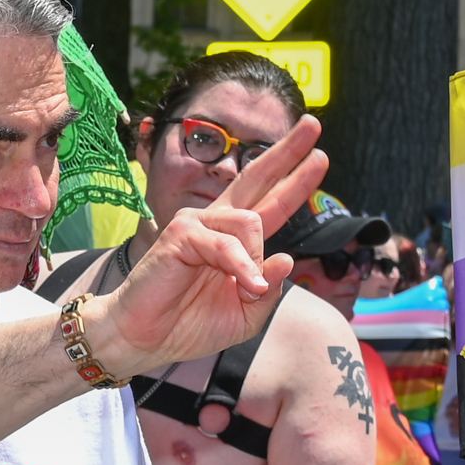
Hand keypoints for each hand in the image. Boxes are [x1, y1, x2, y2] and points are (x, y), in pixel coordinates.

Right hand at [88, 118, 328, 378]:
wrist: (144, 340)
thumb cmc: (188, 326)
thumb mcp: (245, 315)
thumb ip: (269, 290)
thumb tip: (287, 258)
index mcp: (235, 241)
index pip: (270, 203)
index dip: (295, 181)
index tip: (320, 157)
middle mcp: (217, 224)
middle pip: (256, 179)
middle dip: (287, 152)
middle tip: (313, 125)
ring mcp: (197, 224)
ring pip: (251, 222)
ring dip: (256, 262)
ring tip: (247, 290)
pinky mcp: (180, 234)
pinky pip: (225, 244)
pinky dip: (240, 266)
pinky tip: (246, 286)